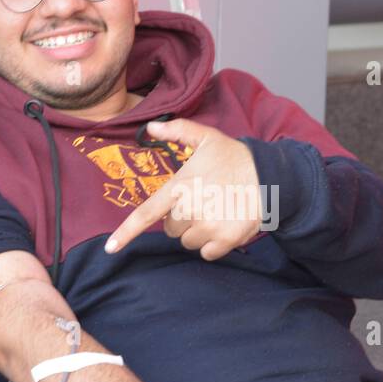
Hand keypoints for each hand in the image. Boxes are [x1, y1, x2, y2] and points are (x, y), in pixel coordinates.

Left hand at [104, 118, 262, 260]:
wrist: (271, 177)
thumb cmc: (235, 157)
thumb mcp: (207, 138)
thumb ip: (178, 131)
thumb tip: (151, 128)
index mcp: (181, 186)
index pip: (147, 213)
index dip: (126, 233)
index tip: (111, 249)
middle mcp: (191, 209)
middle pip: (170, 229)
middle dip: (181, 219)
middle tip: (202, 202)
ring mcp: (209, 227)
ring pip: (188, 242)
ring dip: (197, 232)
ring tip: (216, 211)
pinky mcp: (226, 241)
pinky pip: (208, 253)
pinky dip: (214, 244)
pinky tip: (225, 225)